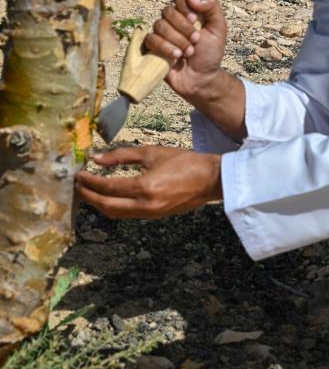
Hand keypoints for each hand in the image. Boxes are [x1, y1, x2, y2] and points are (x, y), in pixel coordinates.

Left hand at [76, 146, 221, 219]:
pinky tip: (108, 196)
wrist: (209, 179)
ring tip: (89, 191)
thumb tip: (97, 159)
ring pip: (115, 214)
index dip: (90, 181)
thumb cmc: (183, 161)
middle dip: (89, 196)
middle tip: (78, 185)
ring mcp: (150, 214)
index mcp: (145, 187)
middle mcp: (145, 205)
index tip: (79, 173)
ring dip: (99, 204)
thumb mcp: (152, 152)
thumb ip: (122, 155)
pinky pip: (127, 214)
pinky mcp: (154, 216)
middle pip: (107, 206)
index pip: (108, 187)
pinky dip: (113, 207)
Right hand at [144, 0, 226, 106]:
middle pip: (168, 11)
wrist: (203, 77)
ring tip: (189, 52)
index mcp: (188, 11)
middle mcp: (172, 19)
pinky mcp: (152, 47)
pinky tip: (177, 56)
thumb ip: (212, 7)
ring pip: (159, 25)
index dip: (183, 4)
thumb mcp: (219, 28)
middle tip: (196, 40)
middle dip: (184, 28)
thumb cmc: (211, 52)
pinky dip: (166, 48)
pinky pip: (151, 39)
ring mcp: (161, 33)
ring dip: (178, 40)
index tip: (194, 18)